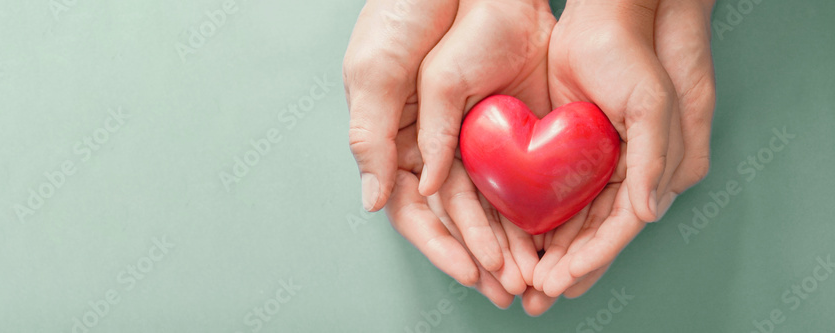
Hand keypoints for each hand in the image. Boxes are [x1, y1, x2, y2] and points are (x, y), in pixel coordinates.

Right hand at [343, 0, 558, 308]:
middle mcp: (434, 149)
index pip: (417, 211)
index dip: (444, 246)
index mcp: (395, 143)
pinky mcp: (510, 123)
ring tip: (537, 275)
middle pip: (460, 218)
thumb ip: (373, 136)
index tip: (474, 272)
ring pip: (495, 203)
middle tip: (514, 289)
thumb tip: (374, 201)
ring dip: (513, 241)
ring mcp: (473, 139)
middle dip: (486, 256)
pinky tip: (553, 232)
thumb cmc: (401, 16)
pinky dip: (536, 205)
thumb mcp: (374, 72)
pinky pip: (523, 173)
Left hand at [532, 0, 716, 296]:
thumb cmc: (632, 56)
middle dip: (568, 268)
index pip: (621, 227)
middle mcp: (630, 174)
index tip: (560, 282)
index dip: (592, 258)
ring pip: (575, 222)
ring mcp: (600, 164)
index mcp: (656, 170)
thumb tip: (647, 214)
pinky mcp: (573, 151)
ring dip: (553, 254)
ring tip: (526, 284)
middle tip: (536, 297)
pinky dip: (542, 222)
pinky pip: (557, 196)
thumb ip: (652, 159)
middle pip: (597, 234)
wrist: (604, 19)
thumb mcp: (650, 105)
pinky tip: (522, 243)